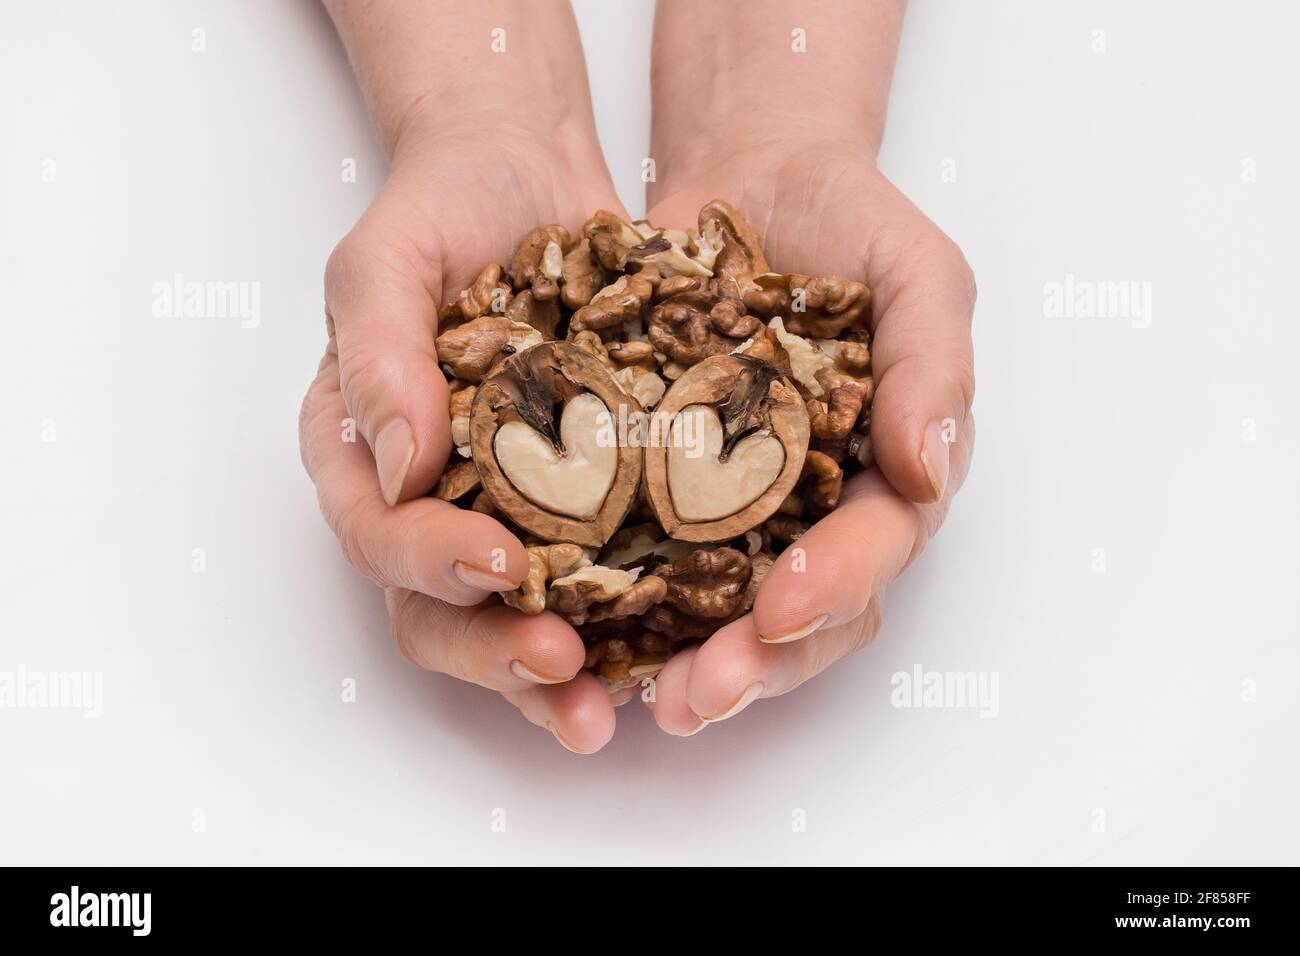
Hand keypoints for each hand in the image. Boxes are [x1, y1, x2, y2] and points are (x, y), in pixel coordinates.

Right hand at [303, 0, 633, 752]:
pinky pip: (607, 573)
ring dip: (565, 671)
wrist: (526, 180)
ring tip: (621, 702)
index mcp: (365, 458)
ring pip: (522, 619)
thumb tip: (396, 466)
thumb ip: (376, 354)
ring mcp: (511, 510)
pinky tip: (683, 641)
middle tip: (565, 668)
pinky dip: (637, 616)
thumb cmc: (439, 211)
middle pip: (443, 614)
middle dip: (498, 652)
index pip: (379, 537)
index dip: (431, 563)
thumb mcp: (385, 262)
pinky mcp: (591, 502)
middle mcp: (433, 504)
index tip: (498, 564)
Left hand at [642, 143, 976, 733]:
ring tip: (635, 695)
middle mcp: (809, 511)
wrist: (749, 179)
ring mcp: (729, 507)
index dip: (832, 588)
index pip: (871, 551)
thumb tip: (929, 469)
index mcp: (883, 476)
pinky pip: (634, 553)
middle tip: (697, 698)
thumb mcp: (917, 273)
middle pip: (795, 615)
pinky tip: (568, 628)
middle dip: (754, 664)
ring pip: (712, 609)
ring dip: (677, 659)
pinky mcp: (653, 486)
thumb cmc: (850, 222)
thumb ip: (935, 365)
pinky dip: (609, 596)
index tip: (780, 612)